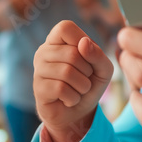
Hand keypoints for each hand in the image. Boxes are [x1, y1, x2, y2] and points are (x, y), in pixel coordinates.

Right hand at [34, 21, 114, 141]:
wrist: (77, 113)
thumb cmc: (89, 84)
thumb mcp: (103, 69)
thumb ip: (98, 54)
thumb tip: (83, 43)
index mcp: (58, 40)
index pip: (65, 27)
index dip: (82, 41)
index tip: (86, 56)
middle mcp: (44, 51)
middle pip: (72, 53)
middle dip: (87, 71)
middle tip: (84, 79)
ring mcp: (38, 70)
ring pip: (67, 72)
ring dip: (82, 86)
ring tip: (78, 90)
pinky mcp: (38, 88)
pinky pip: (61, 89)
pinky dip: (73, 97)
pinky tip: (69, 99)